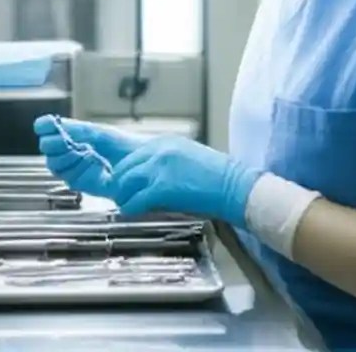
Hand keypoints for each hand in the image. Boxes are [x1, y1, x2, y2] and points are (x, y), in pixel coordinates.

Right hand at [33, 117, 144, 198]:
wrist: (136, 161)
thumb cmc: (118, 145)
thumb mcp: (96, 132)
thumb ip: (74, 129)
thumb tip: (54, 123)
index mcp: (66, 135)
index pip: (44, 129)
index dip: (45, 126)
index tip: (50, 124)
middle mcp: (64, 152)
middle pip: (46, 147)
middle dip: (55, 143)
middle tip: (67, 140)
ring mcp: (70, 169)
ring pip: (54, 163)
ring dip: (67, 155)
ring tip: (85, 151)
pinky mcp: (79, 184)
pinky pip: (68, 176)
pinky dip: (78, 168)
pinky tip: (91, 162)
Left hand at [109, 136, 261, 225]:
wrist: (235, 187)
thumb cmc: (217, 177)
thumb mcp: (186, 158)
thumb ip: (164, 162)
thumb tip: (144, 177)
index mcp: (164, 142)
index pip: (131, 154)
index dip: (123, 171)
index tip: (120, 182)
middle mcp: (158, 151)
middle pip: (124, 168)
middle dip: (120, 185)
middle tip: (122, 197)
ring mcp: (159, 167)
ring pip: (124, 183)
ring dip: (123, 197)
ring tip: (127, 206)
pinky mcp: (162, 187)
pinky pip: (135, 200)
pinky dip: (130, 208)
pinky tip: (132, 213)